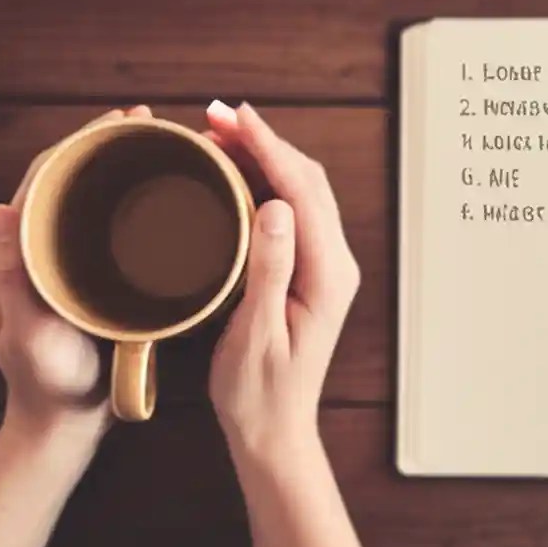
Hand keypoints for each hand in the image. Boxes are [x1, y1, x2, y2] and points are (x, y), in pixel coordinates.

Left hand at [0, 105, 152, 444]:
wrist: (63, 423)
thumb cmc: (46, 384)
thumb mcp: (27, 335)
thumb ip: (10, 277)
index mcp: (15, 256)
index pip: (41, 181)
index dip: (76, 145)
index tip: (115, 122)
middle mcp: (37, 252)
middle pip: (68, 182)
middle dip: (103, 145)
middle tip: (146, 122)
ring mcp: (64, 265)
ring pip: (89, 202)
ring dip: (119, 169)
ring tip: (158, 145)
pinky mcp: (89, 281)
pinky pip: (107, 230)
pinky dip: (131, 204)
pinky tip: (161, 196)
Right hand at [203, 101, 360, 460]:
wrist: (273, 430)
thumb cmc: (258, 393)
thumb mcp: (256, 334)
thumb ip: (268, 270)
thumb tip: (276, 206)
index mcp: (327, 276)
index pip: (302, 193)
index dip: (268, 147)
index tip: (234, 117)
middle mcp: (334, 264)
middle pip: (306, 181)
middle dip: (263, 141)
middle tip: (214, 116)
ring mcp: (323, 266)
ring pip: (300, 192)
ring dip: (263, 156)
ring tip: (218, 132)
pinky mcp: (307, 271)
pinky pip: (291, 211)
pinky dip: (263, 181)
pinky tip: (233, 171)